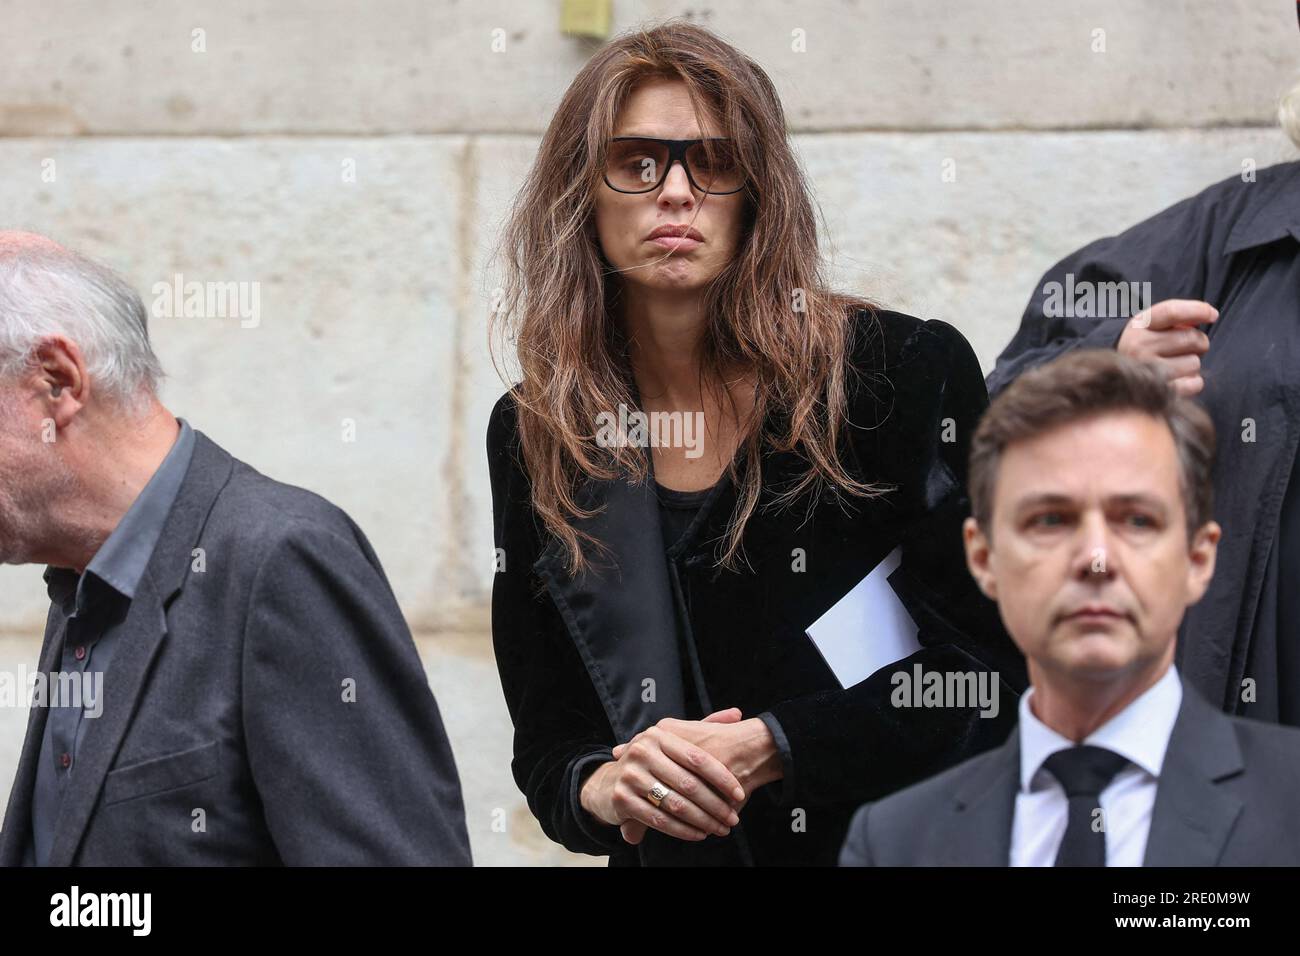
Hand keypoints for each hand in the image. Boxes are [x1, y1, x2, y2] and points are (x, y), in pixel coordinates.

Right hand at [580, 708, 745, 844]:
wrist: (608, 783)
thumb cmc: (652, 762)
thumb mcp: (674, 740)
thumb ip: (705, 726)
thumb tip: (738, 713)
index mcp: (658, 735)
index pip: (697, 758)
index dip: (721, 777)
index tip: (739, 792)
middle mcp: (642, 751)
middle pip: (689, 784)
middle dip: (715, 805)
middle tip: (733, 818)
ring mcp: (630, 775)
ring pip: (676, 804)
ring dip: (703, 821)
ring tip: (720, 828)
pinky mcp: (622, 799)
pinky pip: (659, 820)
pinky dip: (682, 830)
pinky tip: (698, 834)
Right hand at [1117, 298, 1217, 396]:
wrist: (1118, 377)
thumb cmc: (1146, 346)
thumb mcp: (1152, 325)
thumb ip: (1178, 316)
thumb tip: (1210, 314)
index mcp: (1138, 326)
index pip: (1172, 312)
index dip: (1198, 310)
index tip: (1213, 315)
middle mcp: (1138, 347)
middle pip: (1191, 338)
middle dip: (1198, 342)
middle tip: (1186, 348)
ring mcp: (1147, 371)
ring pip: (1194, 362)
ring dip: (1192, 364)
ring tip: (1177, 365)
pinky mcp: (1158, 392)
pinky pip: (1195, 383)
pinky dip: (1193, 382)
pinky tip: (1178, 380)